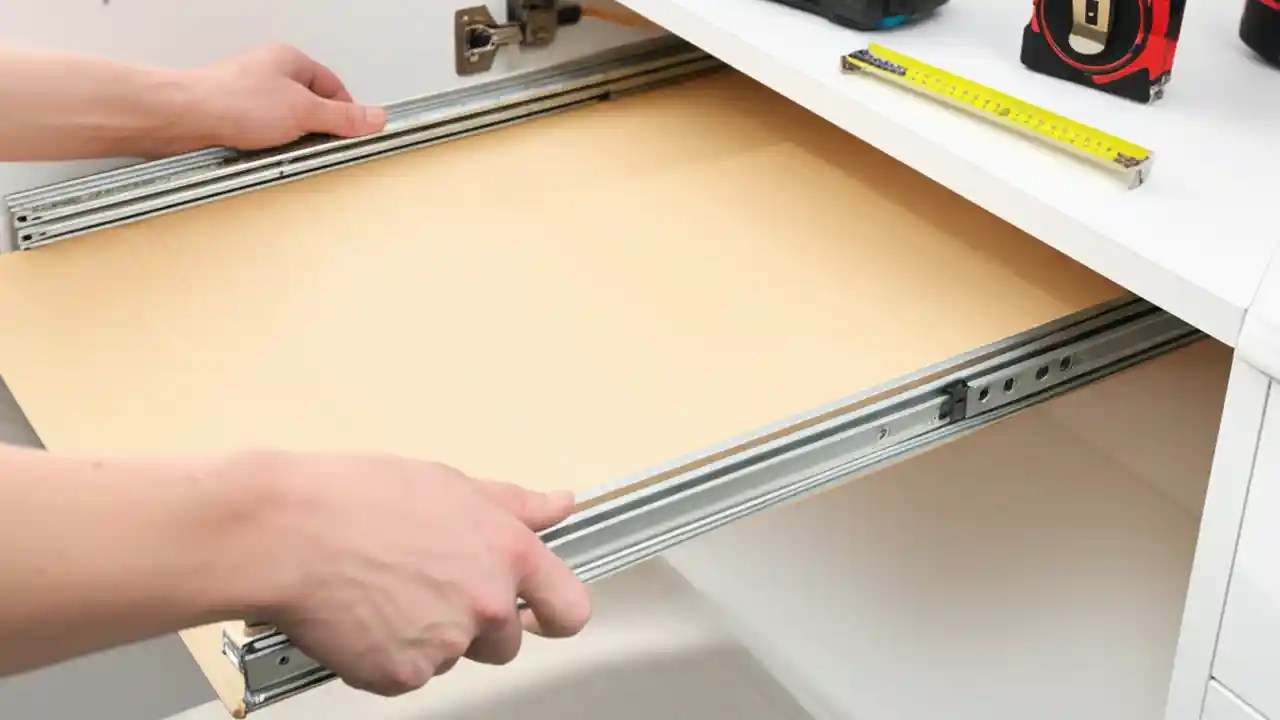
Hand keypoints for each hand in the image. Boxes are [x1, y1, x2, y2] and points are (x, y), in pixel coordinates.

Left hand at [177, 43, 386, 152]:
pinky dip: (270, 148)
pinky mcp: (234, 116)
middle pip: (311, 105)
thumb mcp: (303, 111)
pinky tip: (265, 156)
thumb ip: (342, 117)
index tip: (354, 135)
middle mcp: (270, 74)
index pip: (334, 87)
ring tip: (287, 152)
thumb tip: (376, 117)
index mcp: (290, 61)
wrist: (183, 117)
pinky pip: (265, 135)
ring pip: (287, 122)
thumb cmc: (233, 103)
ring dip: (291, 142)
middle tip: (321, 148)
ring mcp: (251, 95)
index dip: (347, 113)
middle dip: (318, 130)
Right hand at [227, 451, 590, 695]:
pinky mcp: (402, 676)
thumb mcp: (449, 484)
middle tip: (428, 587)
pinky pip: (408, 676)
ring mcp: (446, 646)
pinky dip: (389, 655)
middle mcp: (486, 605)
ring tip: (386, 589)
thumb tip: (556, 504)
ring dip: (429, 636)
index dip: (555, 613)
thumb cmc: (356, 500)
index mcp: (507, 554)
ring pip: (452, 657)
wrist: (288, 532)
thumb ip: (513, 503)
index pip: (568, 608)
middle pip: (506, 642)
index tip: (543, 612)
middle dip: (476, 624)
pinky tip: (365, 614)